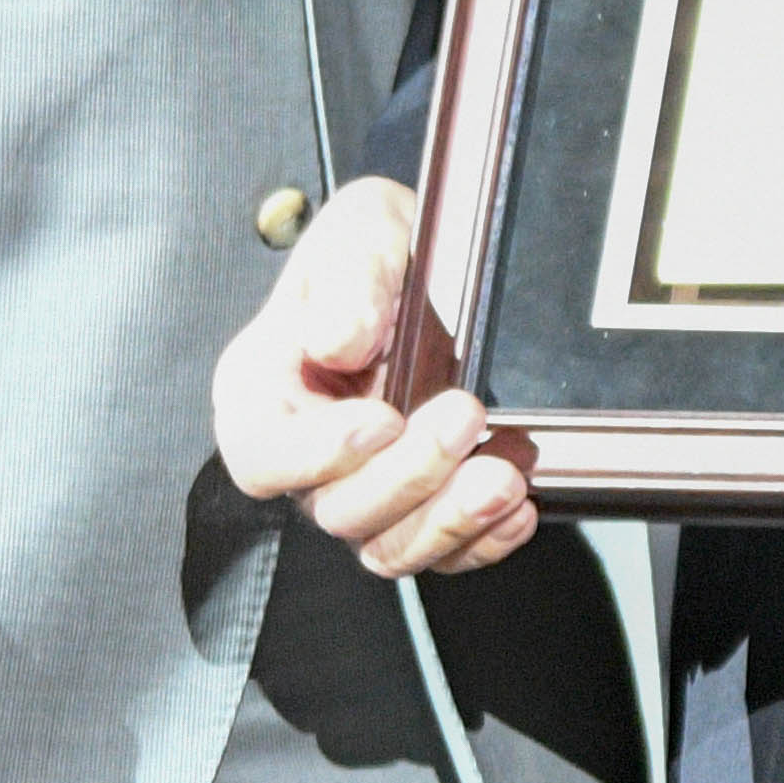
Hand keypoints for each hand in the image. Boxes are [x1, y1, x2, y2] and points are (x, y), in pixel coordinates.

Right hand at [211, 177, 542, 576]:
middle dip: (409, 475)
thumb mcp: (363, 230)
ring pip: (390, 545)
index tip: (382, 419)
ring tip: (506, 479)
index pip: (262, 455)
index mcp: (265, 391)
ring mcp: (364, 487)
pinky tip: (521, 504)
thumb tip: (339, 343)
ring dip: (450, 521)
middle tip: (465, 413)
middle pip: (337, 509)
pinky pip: (442, 552)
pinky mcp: (420, 507)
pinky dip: (484, 540)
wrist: (433, 269)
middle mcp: (306, 454)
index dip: (317, 453)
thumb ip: (351, 278)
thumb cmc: (378, 251)